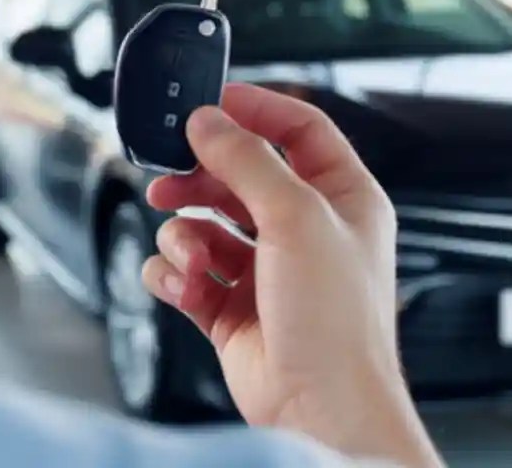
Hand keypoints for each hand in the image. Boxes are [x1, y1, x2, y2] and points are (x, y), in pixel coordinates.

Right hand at [143, 84, 441, 467]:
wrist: (321, 408)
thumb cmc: (337, 323)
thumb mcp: (296, 218)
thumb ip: (247, 161)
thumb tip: (209, 122)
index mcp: (343, 198)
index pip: (300, 130)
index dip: (257, 110)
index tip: (211, 102)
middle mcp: (306, 230)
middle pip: (241, 176)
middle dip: (200, 176)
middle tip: (168, 177)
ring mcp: (268, 270)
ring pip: (207, 225)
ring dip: (186, 235)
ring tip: (189, 256)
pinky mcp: (233, 308)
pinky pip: (189, 273)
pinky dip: (176, 276)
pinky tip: (183, 286)